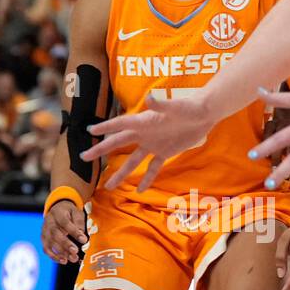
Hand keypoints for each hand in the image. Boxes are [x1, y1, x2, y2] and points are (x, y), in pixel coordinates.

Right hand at [42, 200, 86, 263]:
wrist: (56, 210)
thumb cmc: (69, 213)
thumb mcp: (76, 212)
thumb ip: (79, 222)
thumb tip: (81, 234)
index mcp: (58, 213)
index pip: (65, 223)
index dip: (74, 232)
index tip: (84, 240)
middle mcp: (48, 222)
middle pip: (55, 234)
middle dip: (65, 244)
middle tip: (75, 251)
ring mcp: (44, 231)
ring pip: (50, 243)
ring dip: (61, 252)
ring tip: (73, 259)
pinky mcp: (43, 239)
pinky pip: (46, 249)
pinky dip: (54, 256)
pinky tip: (64, 261)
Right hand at [84, 92, 214, 191]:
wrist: (205, 113)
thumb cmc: (190, 106)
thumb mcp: (176, 106)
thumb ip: (161, 105)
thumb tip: (149, 99)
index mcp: (143, 122)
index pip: (119, 125)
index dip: (105, 128)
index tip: (89, 130)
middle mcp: (144, 134)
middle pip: (118, 143)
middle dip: (101, 150)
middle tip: (84, 156)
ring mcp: (153, 144)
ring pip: (132, 161)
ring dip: (120, 173)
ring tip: (108, 186)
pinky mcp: (164, 152)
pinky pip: (152, 168)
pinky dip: (146, 179)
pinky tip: (139, 191)